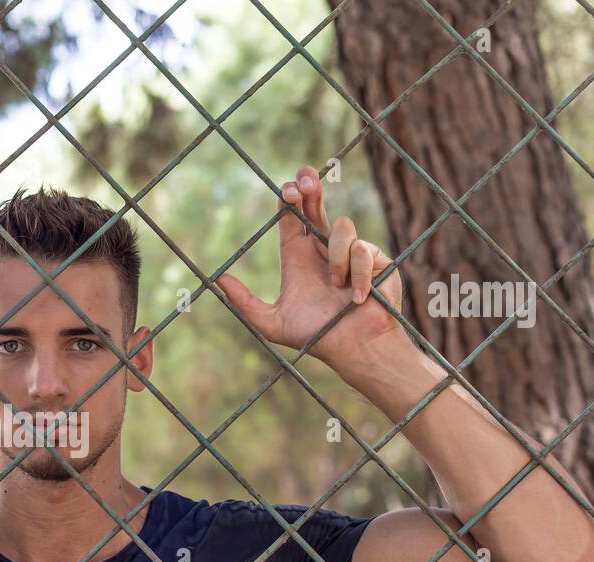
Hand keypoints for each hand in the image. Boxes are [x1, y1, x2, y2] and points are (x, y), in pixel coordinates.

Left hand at [215, 165, 405, 367]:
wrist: (353, 349)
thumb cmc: (315, 336)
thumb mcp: (271, 323)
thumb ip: (245, 303)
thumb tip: (218, 280)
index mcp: (298, 256)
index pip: (291, 218)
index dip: (288, 199)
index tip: (287, 191)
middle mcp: (322, 248)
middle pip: (315, 204)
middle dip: (311, 187)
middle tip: (306, 181)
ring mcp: (350, 250)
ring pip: (341, 227)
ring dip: (335, 257)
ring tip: (335, 287)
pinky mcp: (375, 258)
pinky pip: (363, 250)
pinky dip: (358, 275)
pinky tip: (357, 298)